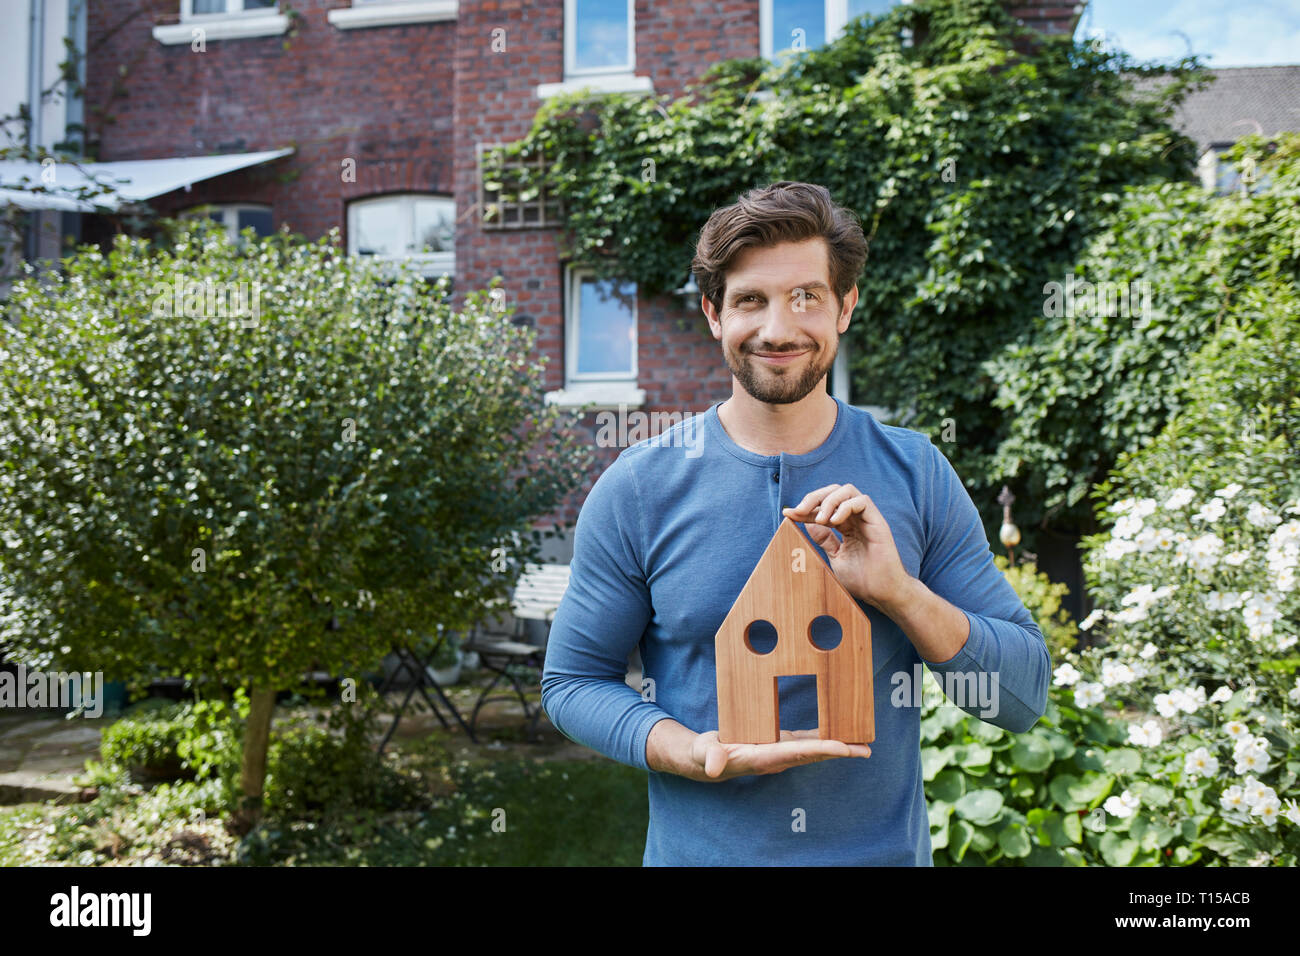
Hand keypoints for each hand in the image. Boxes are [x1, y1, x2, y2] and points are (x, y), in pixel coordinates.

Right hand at [686, 729, 870, 781]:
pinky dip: (825, 737)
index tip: (843, 748)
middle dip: (840, 752)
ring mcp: (781, 752)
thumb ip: (711, 757)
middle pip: (814, 754)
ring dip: (839, 747)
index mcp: (763, 757)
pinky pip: (807, 741)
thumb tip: (713, 766)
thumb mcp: (705, 752)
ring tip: (863, 744)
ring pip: (814, 749)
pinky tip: (841, 733)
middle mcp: (777, 757)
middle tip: (865, 750)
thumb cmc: (706, 754)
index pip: (797, 753)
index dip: (821, 750)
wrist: (707, 760)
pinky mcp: (780, 744)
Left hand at [783, 483, 912, 612]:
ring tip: (821, 519)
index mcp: (847, 526)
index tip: (788, 514)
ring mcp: (868, 519)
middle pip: (834, 492)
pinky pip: (862, 501)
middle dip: (814, 497)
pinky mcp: (878, 522)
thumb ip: (825, 540)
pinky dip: (845, 506)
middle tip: (801, 510)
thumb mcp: (836, 558)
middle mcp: (857, 519)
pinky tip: (834, 522)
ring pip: (847, 491)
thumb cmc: (863, 580)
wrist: (882, 594)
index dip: (805, 508)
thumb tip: (808, 524)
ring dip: (829, 501)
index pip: (823, 508)